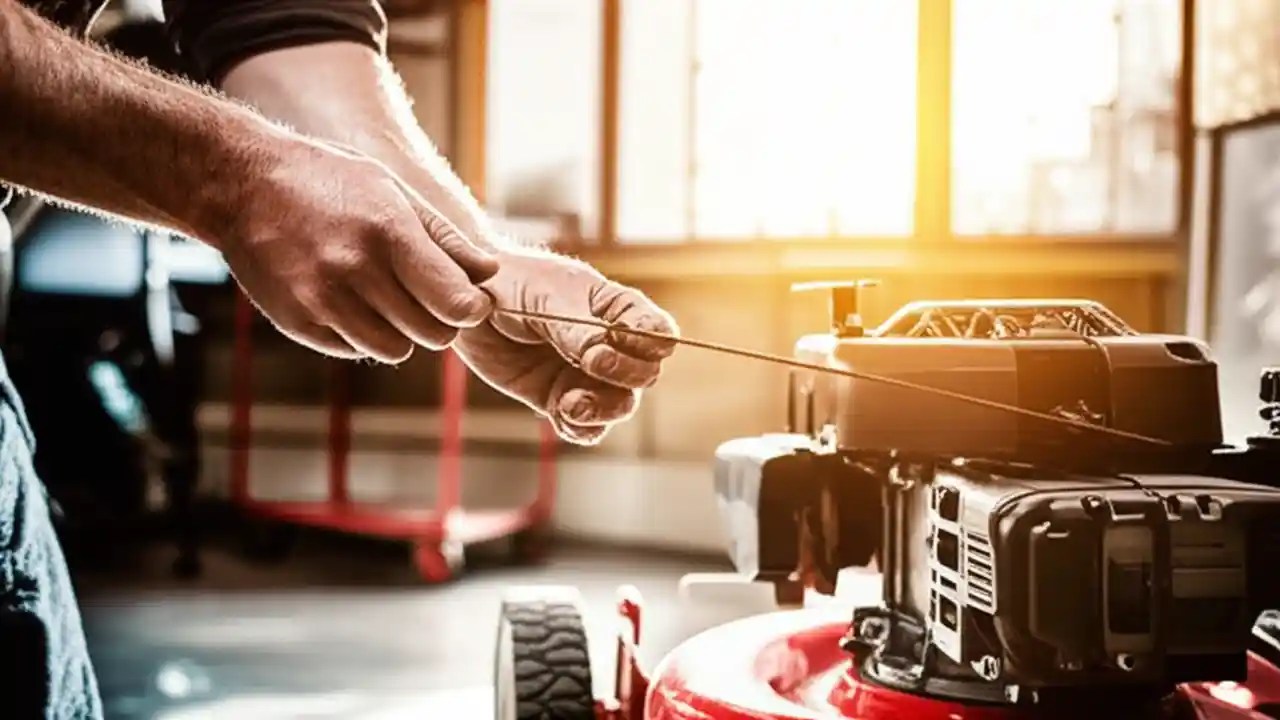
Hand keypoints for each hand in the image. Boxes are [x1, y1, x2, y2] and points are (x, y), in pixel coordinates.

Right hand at [214, 140, 498, 362]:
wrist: (243, 186)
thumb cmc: (331, 183)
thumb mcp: (392, 193)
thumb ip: (445, 239)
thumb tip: (489, 275)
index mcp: (388, 233)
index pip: (455, 303)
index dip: (472, 309)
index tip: (471, 301)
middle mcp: (354, 271)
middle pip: (432, 334)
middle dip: (439, 320)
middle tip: (426, 296)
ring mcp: (321, 301)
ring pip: (395, 350)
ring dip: (400, 332)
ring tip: (384, 296)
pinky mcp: (297, 323)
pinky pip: (353, 350)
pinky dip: (360, 334)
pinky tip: (347, 299)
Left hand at [455, 249, 677, 444]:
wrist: (467, 305)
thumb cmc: (512, 283)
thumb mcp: (546, 298)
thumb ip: (577, 329)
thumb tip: (602, 356)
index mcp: (617, 310)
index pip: (659, 333)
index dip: (651, 345)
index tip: (619, 340)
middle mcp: (610, 346)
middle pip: (645, 375)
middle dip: (624, 375)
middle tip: (591, 363)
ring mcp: (586, 376)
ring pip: (619, 406)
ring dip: (602, 410)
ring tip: (571, 404)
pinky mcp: (559, 398)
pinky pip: (585, 427)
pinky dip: (579, 428)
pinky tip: (560, 415)